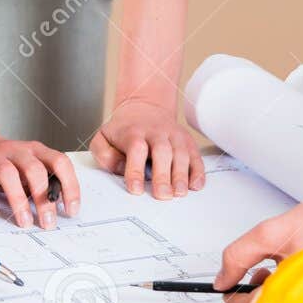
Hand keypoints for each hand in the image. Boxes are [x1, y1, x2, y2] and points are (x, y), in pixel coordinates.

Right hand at [0, 133, 78, 228]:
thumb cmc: (3, 160)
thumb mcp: (27, 165)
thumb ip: (44, 180)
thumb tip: (62, 206)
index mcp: (33, 150)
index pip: (59, 162)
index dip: (69, 186)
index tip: (71, 210)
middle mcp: (14, 151)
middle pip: (34, 169)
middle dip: (44, 198)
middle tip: (48, 222)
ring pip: (7, 174)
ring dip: (18, 201)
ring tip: (25, 222)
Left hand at [89, 98, 204, 198]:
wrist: (145, 108)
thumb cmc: (124, 130)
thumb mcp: (103, 137)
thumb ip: (104, 154)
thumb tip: (121, 168)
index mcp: (134, 132)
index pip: (135, 149)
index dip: (135, 170)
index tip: (135, 189)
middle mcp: (156, 133)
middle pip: (162, 151)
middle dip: (163, 175)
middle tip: (163, 195)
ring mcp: (174, 136)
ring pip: (181, 153)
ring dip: (182, 175)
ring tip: (179, 193)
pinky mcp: (187, 141)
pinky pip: (196, 156)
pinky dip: (198, 171)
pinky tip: (195, 185)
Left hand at [214, 190, 302, 302]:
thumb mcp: (273, 232)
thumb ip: (240, 255)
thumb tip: (223, 277)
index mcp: (296, 295)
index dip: (234, 296)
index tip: (229, 287)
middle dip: (258, 292)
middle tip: (259, 272)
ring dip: (277, 290)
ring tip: (281, 267)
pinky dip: (298, 289)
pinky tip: (301, 270)